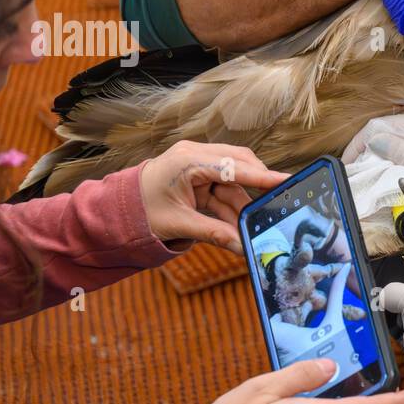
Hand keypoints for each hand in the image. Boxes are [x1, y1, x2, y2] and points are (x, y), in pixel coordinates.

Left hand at [140, 141, 288, 254]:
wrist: (118, 210)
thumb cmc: (141, 211)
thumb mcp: (178, 224)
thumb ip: (213, 233)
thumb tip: (242, 246)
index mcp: (187, 161)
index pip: (233, 166)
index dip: (261, 176)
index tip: (285, 181)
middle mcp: (195, 156)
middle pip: (239, 166)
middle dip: (256, 188)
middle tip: (275, 206)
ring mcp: (198, 165)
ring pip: (235, 181)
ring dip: (243, 205)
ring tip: (251, 227)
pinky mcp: (200, 177)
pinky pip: (225, 189)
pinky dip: (232, 207)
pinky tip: (239, 225)